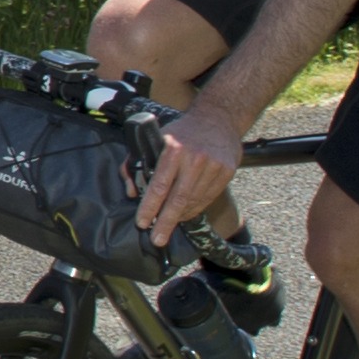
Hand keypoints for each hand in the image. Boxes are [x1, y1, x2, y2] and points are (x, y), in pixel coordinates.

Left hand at [134, 100, 246, 245]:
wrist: (217, 119)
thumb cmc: (181, 133)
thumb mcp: (155, 139)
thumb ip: (137, 163)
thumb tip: (132, 192)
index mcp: (173, 149)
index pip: (159, 185)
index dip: (150, 207)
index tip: (142, 223)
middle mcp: (194, 158)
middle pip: (178, 199)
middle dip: (165, 222)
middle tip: (156, 239)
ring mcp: (212, 166)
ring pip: (193, 201)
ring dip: (179, 217)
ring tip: (169, 227)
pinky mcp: (226, 172)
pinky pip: (208, 198)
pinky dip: (194, 209)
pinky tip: (185, 214)